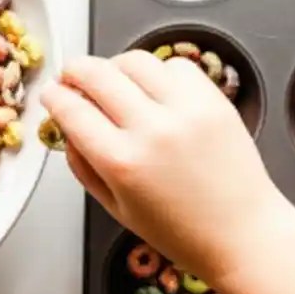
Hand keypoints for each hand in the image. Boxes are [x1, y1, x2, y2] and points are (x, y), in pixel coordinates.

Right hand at [41, 51, 290, 285]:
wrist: (242, 233)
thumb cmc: (180, 232)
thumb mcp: (116, 209)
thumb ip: (83, 166)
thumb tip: (65, 128)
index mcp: (122, 162)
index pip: (72, 110)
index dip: (54, 97)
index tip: (51, 94)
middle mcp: (152, 129)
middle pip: (97, 73)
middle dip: (75, 70)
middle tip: (72, 77)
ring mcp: (186, 110)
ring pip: (135, 60)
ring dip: (115, 65)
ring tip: (114, 82)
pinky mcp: (214, 100)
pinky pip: (175, 65)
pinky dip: (158, 72)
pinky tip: (156, 91)